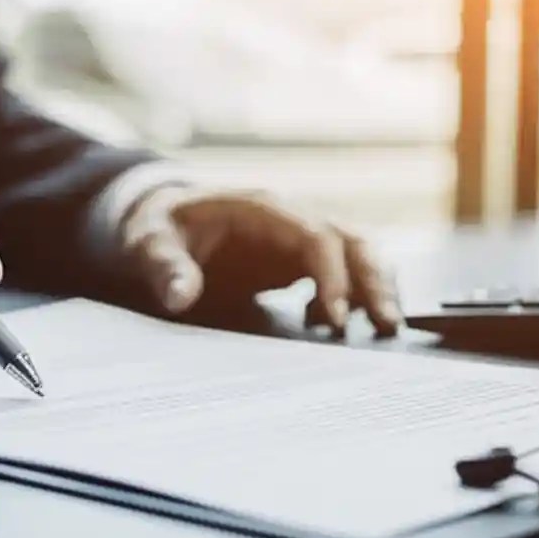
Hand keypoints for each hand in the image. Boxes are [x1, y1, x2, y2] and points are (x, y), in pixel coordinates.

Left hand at [119, 186, 401, 335]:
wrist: (162, 218)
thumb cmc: (158, 226)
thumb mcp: (148, 241)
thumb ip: (164, 266)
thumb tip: (179, 296)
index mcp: (262, 208)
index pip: (315, 235)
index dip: (332, 275)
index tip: (338, 318)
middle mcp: (291, 219)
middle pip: (352, 240)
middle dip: (376, 280)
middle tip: (389, 325)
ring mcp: (299, 239)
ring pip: (357, 253)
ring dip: (377, 287)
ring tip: (388, 328)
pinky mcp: (298, 260)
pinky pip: (342, 272)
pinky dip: (354, 297)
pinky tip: (332, 329)